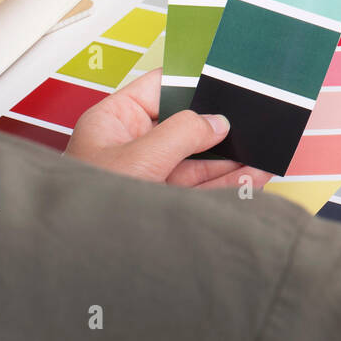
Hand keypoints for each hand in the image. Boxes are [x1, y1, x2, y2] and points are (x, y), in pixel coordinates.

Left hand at [65, 69, 272, 189]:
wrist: (78, 260)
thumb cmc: (86, 208)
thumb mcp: (139, 159)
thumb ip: (183, 133)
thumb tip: (217, 122)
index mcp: (113, 121)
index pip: (159, 88)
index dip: (193, 82)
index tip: (226, 80)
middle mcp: (130, 145)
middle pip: (184, 126)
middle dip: (219, 127)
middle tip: (252, 121)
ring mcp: (147, 175)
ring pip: (197, 161)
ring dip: (230, 160)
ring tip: (262, 155)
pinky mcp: (160, 201)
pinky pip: (199, 187)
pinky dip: (226, 183)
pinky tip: (251, 178)